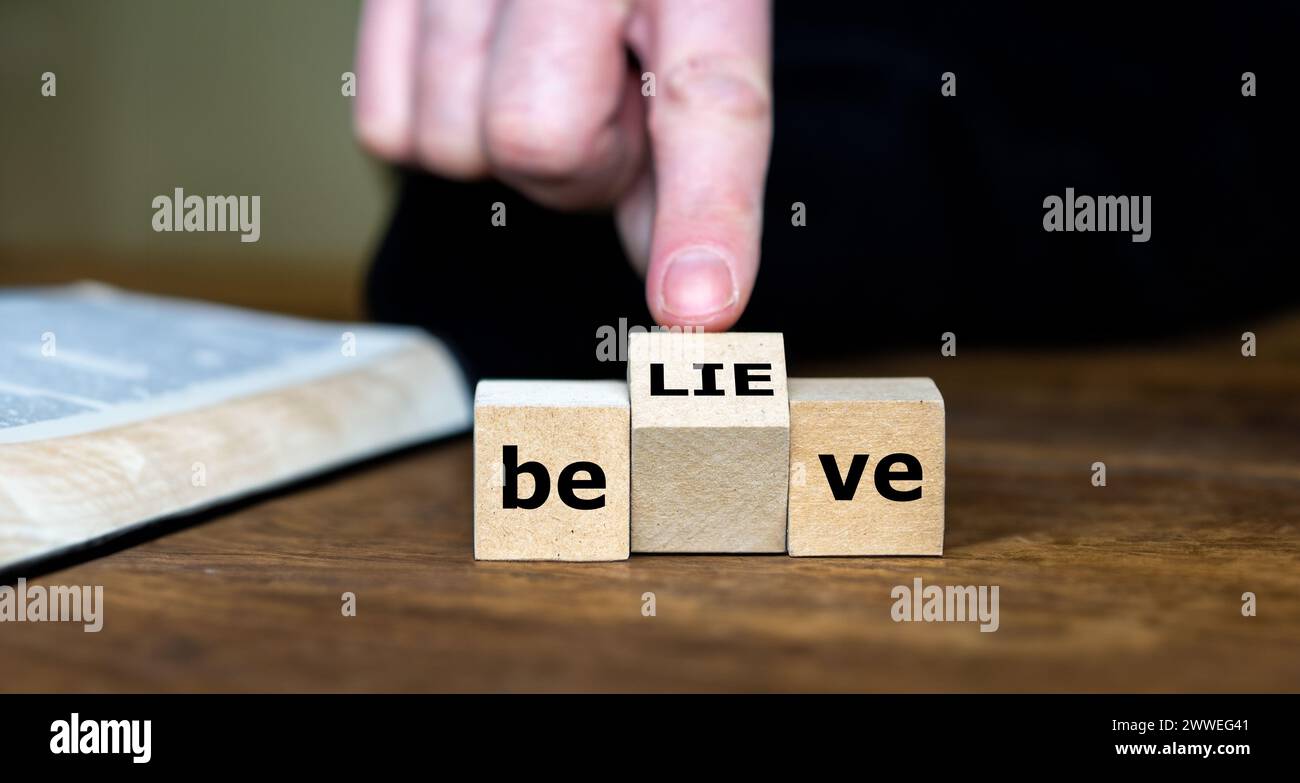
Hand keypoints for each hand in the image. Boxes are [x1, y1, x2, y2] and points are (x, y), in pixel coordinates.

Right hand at [354, 0, 771, 329]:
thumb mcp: (695, 38)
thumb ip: (694, 163)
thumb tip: (685, 288)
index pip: (705, 98)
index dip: (704, 212)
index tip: (693, 307)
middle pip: (538, 144)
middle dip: (576, 164)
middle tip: (603, 105)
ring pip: (451, 144)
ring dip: (498, 143)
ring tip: (538, 70)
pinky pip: (386, 129)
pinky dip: (428, 127)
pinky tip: (477, 72)